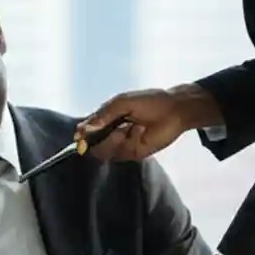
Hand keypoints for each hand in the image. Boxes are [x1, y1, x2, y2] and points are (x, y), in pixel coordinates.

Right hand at [75, 85, 222, 161]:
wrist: (174, 108)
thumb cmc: (149, 101)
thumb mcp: (122, 102)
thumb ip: (103, 115)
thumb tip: (82, 130)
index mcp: (106, 119)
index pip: (87, 131)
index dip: (82, 135)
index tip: (79, 136)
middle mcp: (111, 133)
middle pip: (93, 146)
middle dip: (99, 139)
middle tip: (111, 129)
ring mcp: (123, 145)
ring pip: (106, 152)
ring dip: (114, 141)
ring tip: (126, 128)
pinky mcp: (135, 153)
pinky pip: (123, 153)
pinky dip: (130, 141)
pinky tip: (139, 130)